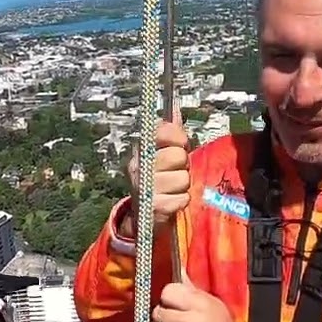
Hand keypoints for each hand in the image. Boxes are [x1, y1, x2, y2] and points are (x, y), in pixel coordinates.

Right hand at [123, 120, 189, 237]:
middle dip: (183, 165)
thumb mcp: (160, 154)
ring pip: (183, 178)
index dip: (178, 137)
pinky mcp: (154, 207)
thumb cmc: (158, 179)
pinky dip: (181, 201)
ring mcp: (144, 188)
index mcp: (140, 149)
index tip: (181, 144)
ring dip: (183, 185)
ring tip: (172, 187)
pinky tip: (171, 200)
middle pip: (178, 156)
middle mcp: (138, 167)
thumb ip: (169, 133)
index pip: (162, 131)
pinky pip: (183, 198)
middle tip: (175, 171)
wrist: (144, 214)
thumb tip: (174, 107)